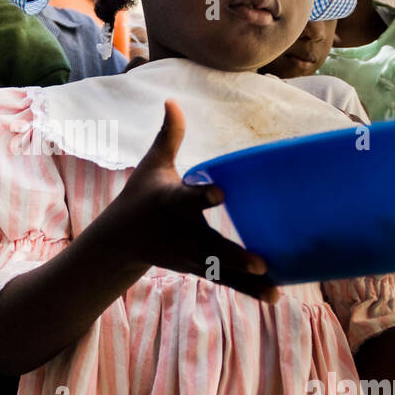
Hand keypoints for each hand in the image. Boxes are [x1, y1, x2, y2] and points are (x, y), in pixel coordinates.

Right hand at [102, 100, 279, 301]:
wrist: (121, 241)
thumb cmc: (141, 196)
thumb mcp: (152, 166)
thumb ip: (169, 137)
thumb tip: (173, 101)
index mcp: (170, 204)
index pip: (187, 199)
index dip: (202, 196)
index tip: (220, 193)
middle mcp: (181, 234)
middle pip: (209, 246)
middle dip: (233, 256)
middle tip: (260, 262)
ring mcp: (189, 256)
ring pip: (220, 270)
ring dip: (246, 280)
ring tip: (274, 287)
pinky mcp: (197, 269)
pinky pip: (224, 281)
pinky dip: (247, 289)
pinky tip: (274, 294)